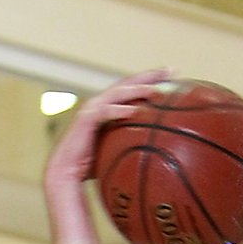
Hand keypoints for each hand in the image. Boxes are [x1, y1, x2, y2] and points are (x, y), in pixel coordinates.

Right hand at [43, 70, 171, 193]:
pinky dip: (119, 110)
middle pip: (129, 83)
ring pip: (118, 92)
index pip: (134, 89)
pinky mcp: (86, 119)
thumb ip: (136, 147)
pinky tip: (135, 111)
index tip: (174, 77)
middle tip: (171, 71)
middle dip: (150, 75)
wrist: (68, 172)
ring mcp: (93, 109)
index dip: (153, 81)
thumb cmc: (94, 168)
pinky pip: (105, 112)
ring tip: (156, 90)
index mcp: (110, 108)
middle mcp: (102, 103)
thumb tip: (164, 157)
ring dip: (138, 89)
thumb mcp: (119, 153)